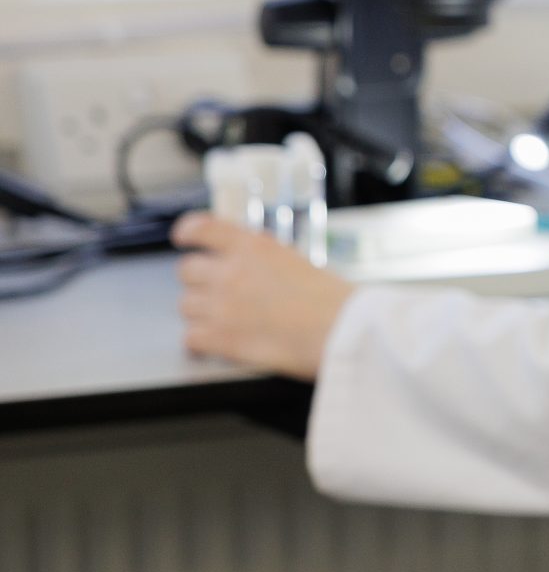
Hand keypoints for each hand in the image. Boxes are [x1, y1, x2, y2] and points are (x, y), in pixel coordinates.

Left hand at [173, 212, 354, 379]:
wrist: (343, 331)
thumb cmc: (333, 301)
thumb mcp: (297, 261)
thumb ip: (264, 259)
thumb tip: (249, 264)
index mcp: (252, 247)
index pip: (201, 228)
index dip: (187, 232)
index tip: (183, 237)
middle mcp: (231, 271)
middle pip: (187, 271)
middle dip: (199, 281)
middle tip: (217, 290)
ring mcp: (221, 305)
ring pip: (186, 305)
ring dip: (200, 312)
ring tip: (223, 319)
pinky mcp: (220, 338)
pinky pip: (190, 338)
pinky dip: (199, 342)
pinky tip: (213, 342)